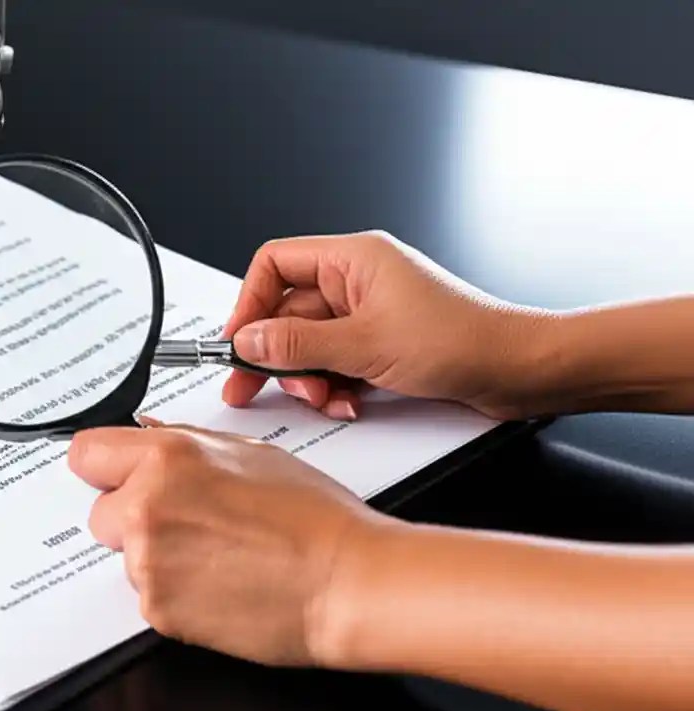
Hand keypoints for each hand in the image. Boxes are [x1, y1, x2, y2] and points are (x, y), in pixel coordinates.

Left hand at [66, 419, 398, 667]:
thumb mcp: (250, 453)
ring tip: (217, 554)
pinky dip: (174, 592)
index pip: (85, 454)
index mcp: (166, 457)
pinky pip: (148, 594)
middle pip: (100, 511)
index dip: (105, 467)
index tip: (116, 476)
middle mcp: (146, 506)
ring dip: (156, 556)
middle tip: (188, 522)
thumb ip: (185, 443)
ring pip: (125, 556)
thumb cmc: (313, 518)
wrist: (346, 583)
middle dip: (132, 516)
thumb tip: (146, 434)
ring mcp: (148, 562)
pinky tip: (219, 581)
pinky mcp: (158, 609)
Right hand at [222, 230, 553, 420]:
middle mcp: (358, 281)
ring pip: (310, 344)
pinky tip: (348, 403)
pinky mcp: (381, 343)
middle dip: (277, 355)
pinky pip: (336, 362)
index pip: (275, 264)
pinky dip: (334, 386)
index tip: (239, 343)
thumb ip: (297, 344)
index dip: (249, 303)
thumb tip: (247, 341)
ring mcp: (369, 313)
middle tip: (251, 388)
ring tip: (324, 399)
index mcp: (353, 259)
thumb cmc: (461, 341)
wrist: (520, 370)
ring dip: (308, 377)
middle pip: (288, 312)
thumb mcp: (364, 345)